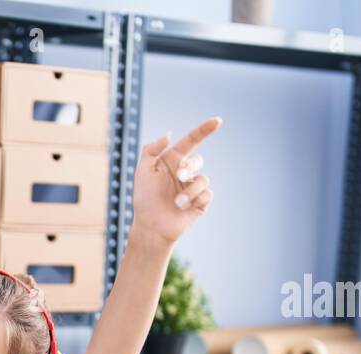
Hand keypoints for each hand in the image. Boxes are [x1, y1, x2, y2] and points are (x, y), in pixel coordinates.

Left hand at [131, 117, 221, 244]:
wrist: (151, 226)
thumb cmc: (144, 199)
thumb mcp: (142, 171)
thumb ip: (151, 149)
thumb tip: (170, 134)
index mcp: (172, 162)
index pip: (191, 142)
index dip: (204, 130)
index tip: (218, 121)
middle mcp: (184, 173)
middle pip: (197, 160)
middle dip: (189, 167)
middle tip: (179, 176)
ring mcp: (193, 187)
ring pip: (203, 179)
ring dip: (190, 190)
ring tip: (177, 203)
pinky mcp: (200, 202)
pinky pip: (207, 194)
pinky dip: (197, 199)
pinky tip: (185, 208)